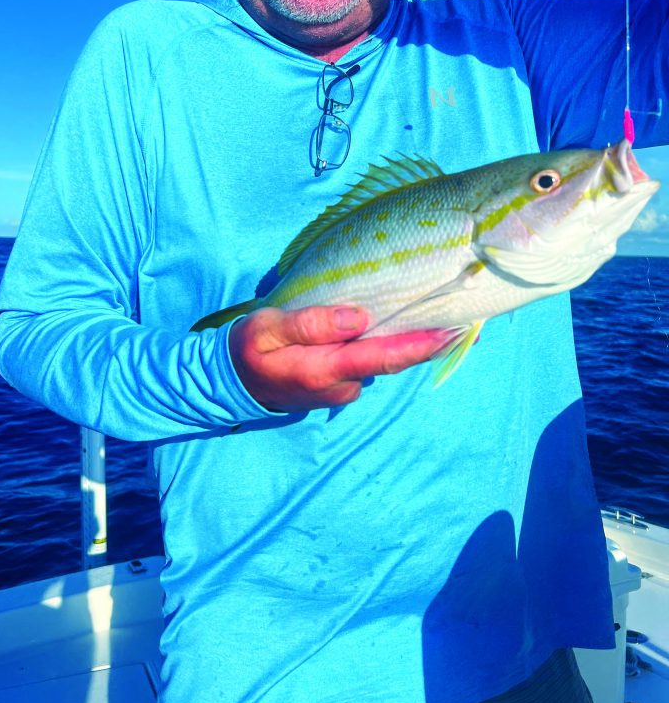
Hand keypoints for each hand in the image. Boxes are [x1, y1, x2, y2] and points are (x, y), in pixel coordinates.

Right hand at [228, 305, 456, 412]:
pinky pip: (371, 362)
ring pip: (383, 361)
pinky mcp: (342, 384)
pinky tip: (401, 325)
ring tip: (440, 314)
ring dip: (410, 342)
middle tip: (468, 321)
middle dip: (430, 343)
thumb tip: (358, 317)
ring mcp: (345, 388)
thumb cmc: (250, 349)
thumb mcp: (268, 328)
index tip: (455, 330)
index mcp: (327, 369)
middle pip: (394, 360)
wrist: (234, 383)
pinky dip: (388, 345)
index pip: (385, 356)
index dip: (423, 345)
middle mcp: (344, 385)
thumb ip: (311, 323)